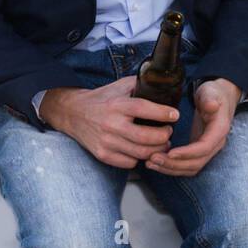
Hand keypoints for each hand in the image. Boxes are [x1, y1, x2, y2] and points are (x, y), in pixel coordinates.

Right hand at [39, 76, 176, 168]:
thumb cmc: (102, 99)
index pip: (143, 109)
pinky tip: (143, 150)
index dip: (163, 113)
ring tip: (162, 143)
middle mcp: (111, 124)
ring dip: (157, 150)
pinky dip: (140, 158)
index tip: (175, 115)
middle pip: (146, 137)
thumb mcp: (119, 86)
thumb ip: (140, 85)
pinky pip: (129, 163)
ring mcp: (106, 141)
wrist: (72, 113)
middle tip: (168, 132)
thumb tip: (163, 84)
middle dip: (164, 136)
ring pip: (140, 153)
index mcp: (117, 105)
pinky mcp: (102, 154)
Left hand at [145, 78, 242, 176]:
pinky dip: (171, 167)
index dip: (187, 153)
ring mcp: (207, 150)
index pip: (205, 147)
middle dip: (174, 163)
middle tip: (153, 158)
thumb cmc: (213, 94)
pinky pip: (186, 166)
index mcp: (219, 130)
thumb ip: (210, 99)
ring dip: (170, 168)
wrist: (218, 98)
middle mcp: (215, 144)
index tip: (169, 153)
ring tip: (150, 162)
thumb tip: (212, 105)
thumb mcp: (211, 92)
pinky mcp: (198, 152)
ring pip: (190, 168)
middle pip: (196, 162)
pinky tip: (156, 163)